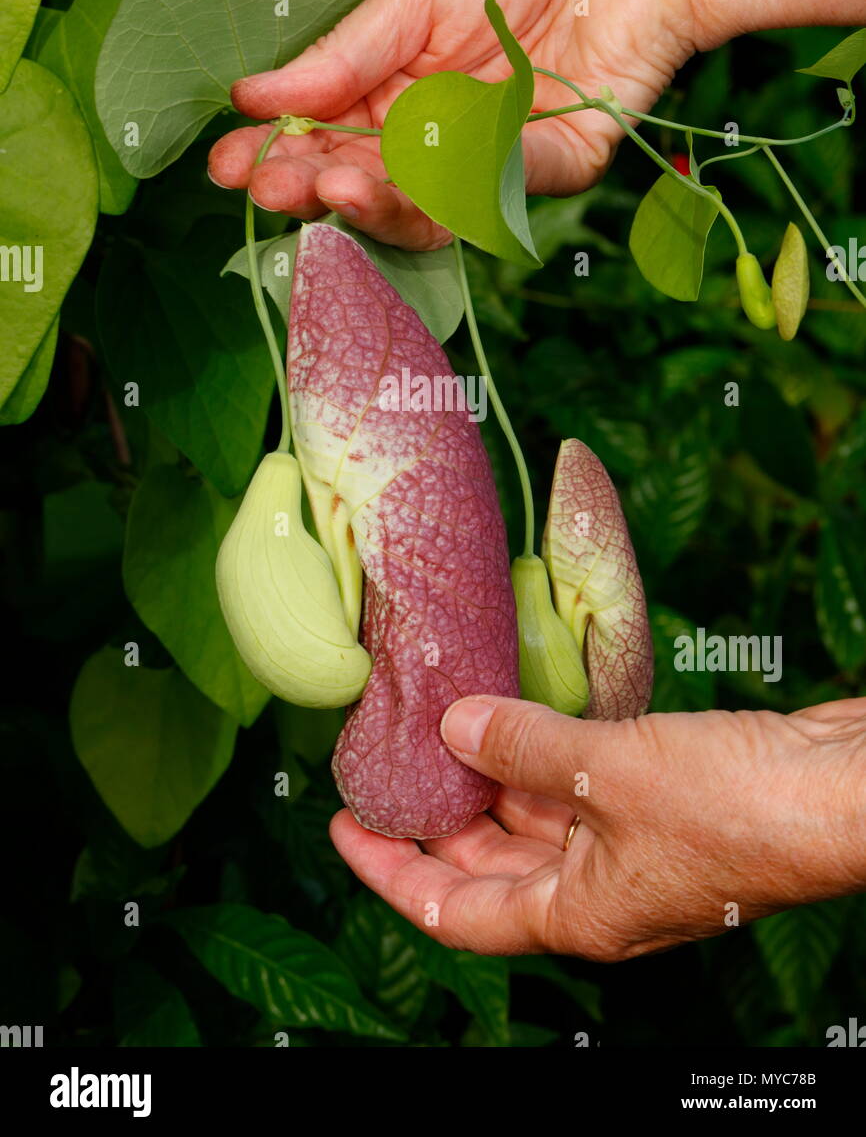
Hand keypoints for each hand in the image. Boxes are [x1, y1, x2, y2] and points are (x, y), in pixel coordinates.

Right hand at [208, 0, 865, 250]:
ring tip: (327, 182)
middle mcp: (446, 141)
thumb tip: (254, 99)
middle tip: (268, 186)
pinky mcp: (559, 164)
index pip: (332, 143)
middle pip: (372, 185)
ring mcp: (500, 160)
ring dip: (375, 198)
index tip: (227, 165)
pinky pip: (504, 181)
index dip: (282, 157)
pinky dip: (458, 176)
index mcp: (403, 99)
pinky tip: (406, 165)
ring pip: (430, 201)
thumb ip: (343, 57)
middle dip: (317, 187)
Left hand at [329, 695, 865, 958]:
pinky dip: (544, 751)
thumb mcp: (611, 774)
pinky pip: (579, 784)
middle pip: (490, 863)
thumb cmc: (740, 809)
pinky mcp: (658, 803)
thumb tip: (455, 725)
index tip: (346, 826)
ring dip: (491, 773)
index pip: (454, 909)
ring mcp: (630, 848)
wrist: (840, 792)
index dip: (391, 872)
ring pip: (535, 818)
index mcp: (575, 913)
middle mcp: (596, 890)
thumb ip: (526, 747)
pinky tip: (519, 706)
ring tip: (440, 720)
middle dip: (438, 815)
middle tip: (388, 759)